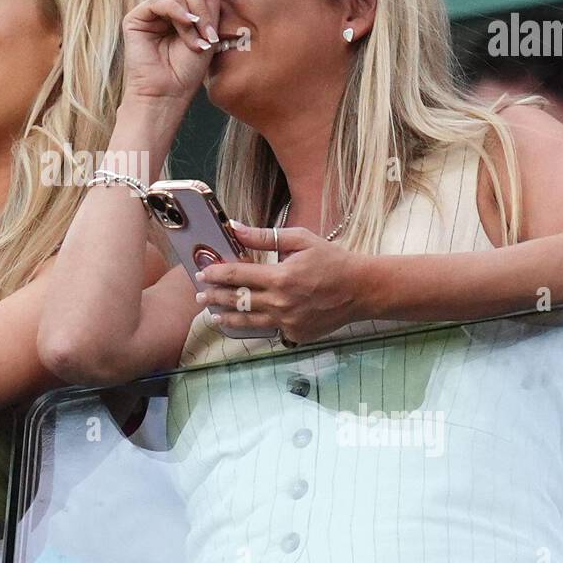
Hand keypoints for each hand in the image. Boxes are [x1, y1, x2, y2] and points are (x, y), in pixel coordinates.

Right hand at [121, 0, 233, 107]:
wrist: (168, 93)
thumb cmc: (188, 70)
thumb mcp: (208, 33)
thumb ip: (212, 4)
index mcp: (184, 11)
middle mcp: (167, 9)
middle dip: (205, 8)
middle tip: (210, 35)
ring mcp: (151, 13)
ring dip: (194, 17)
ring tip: (198, 42)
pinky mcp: (136, 19)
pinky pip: (159, 2)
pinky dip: (176, 11)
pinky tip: (187, 24)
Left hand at [193, 221, 368, 343]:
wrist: (361, 290)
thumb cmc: (332, 260)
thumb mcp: (300, 239)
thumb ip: (264, 237)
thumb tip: (235, 227)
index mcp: (280, 277)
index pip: (236, 275)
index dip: (215, 274)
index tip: (202, 273)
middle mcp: (281, 303)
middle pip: (237, 301)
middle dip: (214, 298)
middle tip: (200, 296)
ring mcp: (288, 322)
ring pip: (248, 322)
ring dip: (227, 317)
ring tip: (214, 315)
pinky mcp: (296, 334)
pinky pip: (270, 330)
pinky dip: (256, 325)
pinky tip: (245, 322)